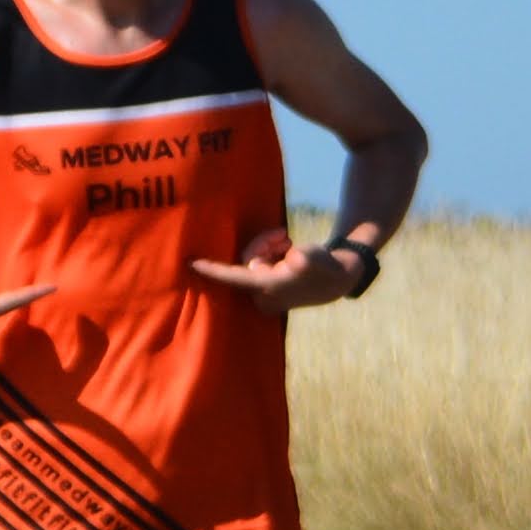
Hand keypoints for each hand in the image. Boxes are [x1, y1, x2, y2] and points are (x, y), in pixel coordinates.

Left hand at [189, 229, 356, 313]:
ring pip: (252, 261)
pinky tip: (287, 250)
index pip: (233, 278)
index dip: (211, 270)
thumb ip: (305, 257)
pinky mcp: (269, 290)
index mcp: (268, 288)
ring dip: (268, 247)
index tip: (191, 264)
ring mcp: (265, 294)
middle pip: (246, 262)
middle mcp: (263, 295)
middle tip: (283, 234)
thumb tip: (294, 258)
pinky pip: (259, 266)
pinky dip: (270, 254)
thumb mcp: (315, 257)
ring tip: (287, 240)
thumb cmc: (325, 267)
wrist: (339, 278)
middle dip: (261, 245)